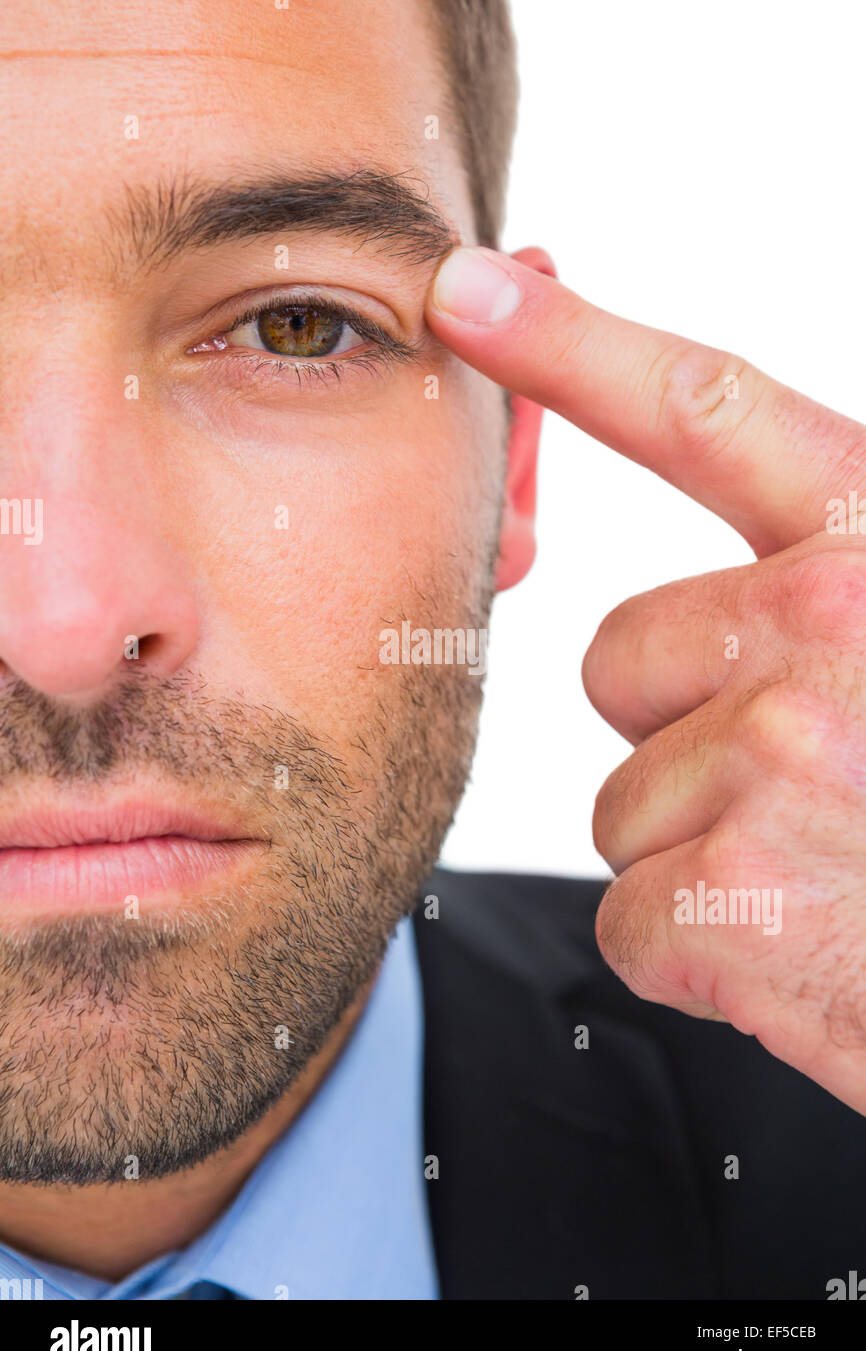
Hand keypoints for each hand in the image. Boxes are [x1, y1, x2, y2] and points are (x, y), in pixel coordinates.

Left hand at [426, 246, 865, 1114]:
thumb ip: (832, 603)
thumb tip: (708, 617)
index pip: (707, 412)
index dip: (571, 346)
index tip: (465, 293)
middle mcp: (834, 626)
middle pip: (621, 660)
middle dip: (682, 734)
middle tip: (811, 793)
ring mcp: (778, 757)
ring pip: (622, 801)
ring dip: (699, 853)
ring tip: (824, 880)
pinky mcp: (728, 895)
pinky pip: (628, 916)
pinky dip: (694, 956)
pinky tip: (799, 956)